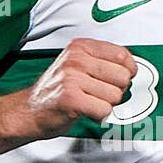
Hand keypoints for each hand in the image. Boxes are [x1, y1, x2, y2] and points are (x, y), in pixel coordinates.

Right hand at [22, 37, 136, 138]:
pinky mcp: (71, 99)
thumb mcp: (77, 64)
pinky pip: (104, 110)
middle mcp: (76, 59)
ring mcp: (72, 78)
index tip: (121, 78)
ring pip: (115, 96)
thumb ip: (102, 62)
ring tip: (89, 102)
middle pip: (122, 77)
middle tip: (99, 94)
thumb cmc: (57, 89)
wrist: (29, 110)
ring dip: (105, 104)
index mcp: (80, 47)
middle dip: (116, 90)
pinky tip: (86, 111)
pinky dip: (99, 116)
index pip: (122, 55)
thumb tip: (132, 69)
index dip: (128, 71)